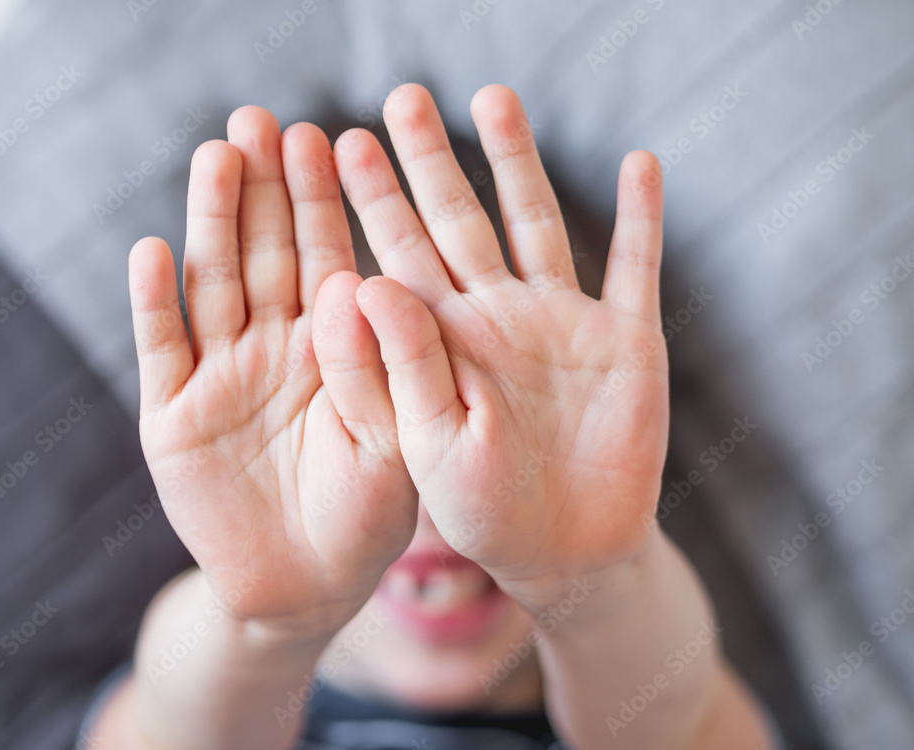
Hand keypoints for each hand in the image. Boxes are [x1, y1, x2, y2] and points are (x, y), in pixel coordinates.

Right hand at [128, 108, 416, 637]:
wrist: (306, 588)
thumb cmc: (368, 517)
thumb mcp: (397, 442)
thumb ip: (380, 366)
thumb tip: (356, 278)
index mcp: (334, 347)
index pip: (326, 258)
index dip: (321, 201)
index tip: (324, 137)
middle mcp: (275, 347)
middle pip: (265, 254)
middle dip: (263, 190)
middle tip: (259, 121)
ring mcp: (220, 375)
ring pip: (214, 284)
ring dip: (211, 222)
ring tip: (214, 158)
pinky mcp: (171, 415)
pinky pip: (162, 350)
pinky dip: (154, 303)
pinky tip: (152, 251)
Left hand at [333, 84, 667, 605]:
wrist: (564, 551)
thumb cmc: (481, 509)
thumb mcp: (428, 445)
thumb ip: (400, 366)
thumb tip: (364, 280)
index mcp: (442, 343)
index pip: (399, 257)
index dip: (372, 202)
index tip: (336, 143)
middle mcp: (497, 317)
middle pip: (460, 222)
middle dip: (432, 162)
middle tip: (402, 96)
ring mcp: (563, 323)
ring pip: (538, 225)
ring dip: (518, 164)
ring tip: (495, 98)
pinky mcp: (627, 342)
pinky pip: (638, 268)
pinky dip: (643, 219)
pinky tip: (641, 163)